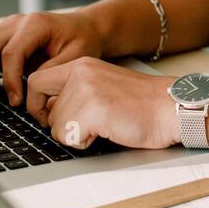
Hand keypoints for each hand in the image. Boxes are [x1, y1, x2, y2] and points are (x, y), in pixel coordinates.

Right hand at [0, 10, 102, 106]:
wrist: (85, 27)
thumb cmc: (82, 40)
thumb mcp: (77, 55)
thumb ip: (53, 71)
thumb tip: (31, 90)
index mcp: (34, 24)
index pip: (11, 52)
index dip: (10, 79)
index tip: (15, 100)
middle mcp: (14, 24)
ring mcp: (4, 31)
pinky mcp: (0, 41)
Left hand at [27, 57, 176, 148]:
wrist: (173, 107)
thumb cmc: (143, 104)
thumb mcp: (104, 85)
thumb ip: (76, 91)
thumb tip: (47, 112)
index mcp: (82, 65)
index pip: (36, 81)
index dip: (36, 104)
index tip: (48, 117)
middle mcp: (80, 73)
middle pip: (44, 111)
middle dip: (62, 125)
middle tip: (88, 125)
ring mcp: (86, 91)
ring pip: (56, 128)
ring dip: (76, 135)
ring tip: (104, 125)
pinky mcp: (93, 111)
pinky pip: (69, 138)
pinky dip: (85, 142)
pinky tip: (107, 131)